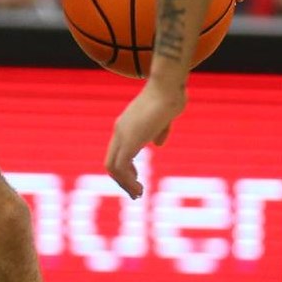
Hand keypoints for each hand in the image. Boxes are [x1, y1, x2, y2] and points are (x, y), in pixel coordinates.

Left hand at [105, 79, 184, 198]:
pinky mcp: (129, 140)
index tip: (136, 180)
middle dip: (122, 180)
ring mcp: (122, 135)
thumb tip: (158, 143)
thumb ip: (159, 130)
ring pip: (113, 167)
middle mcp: (120, 130)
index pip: (117, 152)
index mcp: (126, 125)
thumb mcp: (164, 118)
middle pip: (111, 162)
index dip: (125, 169)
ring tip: (138, 194)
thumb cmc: (171, 96)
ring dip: (125, 184)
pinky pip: (122, 167)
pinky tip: (139, 189)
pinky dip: (128, 181)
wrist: (168, 86)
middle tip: (136, 193)